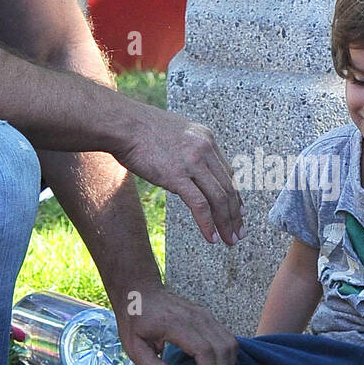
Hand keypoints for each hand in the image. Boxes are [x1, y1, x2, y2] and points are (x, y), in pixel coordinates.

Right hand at [111, 98, 243, 245]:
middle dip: (235, 215)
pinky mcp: (177, 176)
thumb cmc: (142, 129)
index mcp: (206, 139)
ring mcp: (193, 162)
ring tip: (229, 240)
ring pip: (219, 199)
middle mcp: (205, 150)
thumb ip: (190, 150)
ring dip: (226, 223)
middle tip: (239, 232)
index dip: (236, 196)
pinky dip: (208, 224)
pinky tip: (211, 238)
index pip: (228, 173)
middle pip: (228, 188)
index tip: (239, 212)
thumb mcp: (177, 133)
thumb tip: (193, 172)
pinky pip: (199, 205)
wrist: (124, 124)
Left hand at [115, 283, 237, 364]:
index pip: (204, 350)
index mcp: (176, 325)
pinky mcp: (208, 316)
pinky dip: (227, 356)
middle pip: (222, 348)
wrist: (141, 292)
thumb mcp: (134, 349)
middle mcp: (196, 318)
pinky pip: (227, 338)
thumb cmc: (136, 320)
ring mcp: (205, 315)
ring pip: (230, 343)